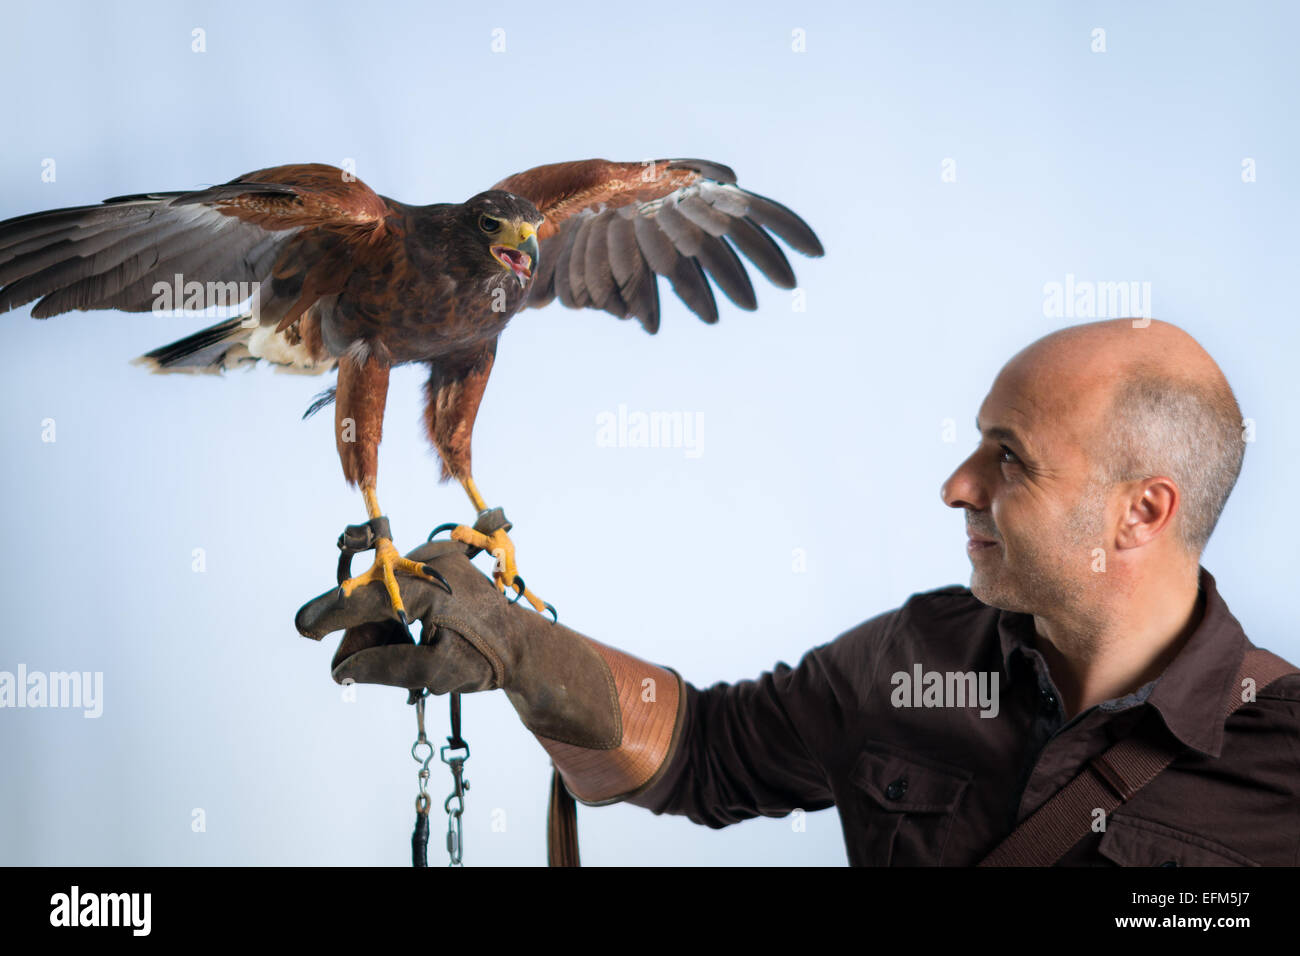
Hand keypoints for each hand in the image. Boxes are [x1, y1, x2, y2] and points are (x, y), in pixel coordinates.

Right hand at [294, 539, 619, 747]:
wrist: (522, 643)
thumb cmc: (485, 659)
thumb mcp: (436, 672)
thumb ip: (386, 666)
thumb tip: (342, 670)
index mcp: (432, 587)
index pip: (368, 598)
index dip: (332, 615)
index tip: (304, 628)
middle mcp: (432, 562)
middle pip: (373, 595)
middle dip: (354, 630)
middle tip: (342, 666)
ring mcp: (437, 557)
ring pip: (385, 590)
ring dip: (374, 624)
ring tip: (373, 658)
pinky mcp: (441, 559)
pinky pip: (400, 584)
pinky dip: (391, 611)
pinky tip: (396, 639)